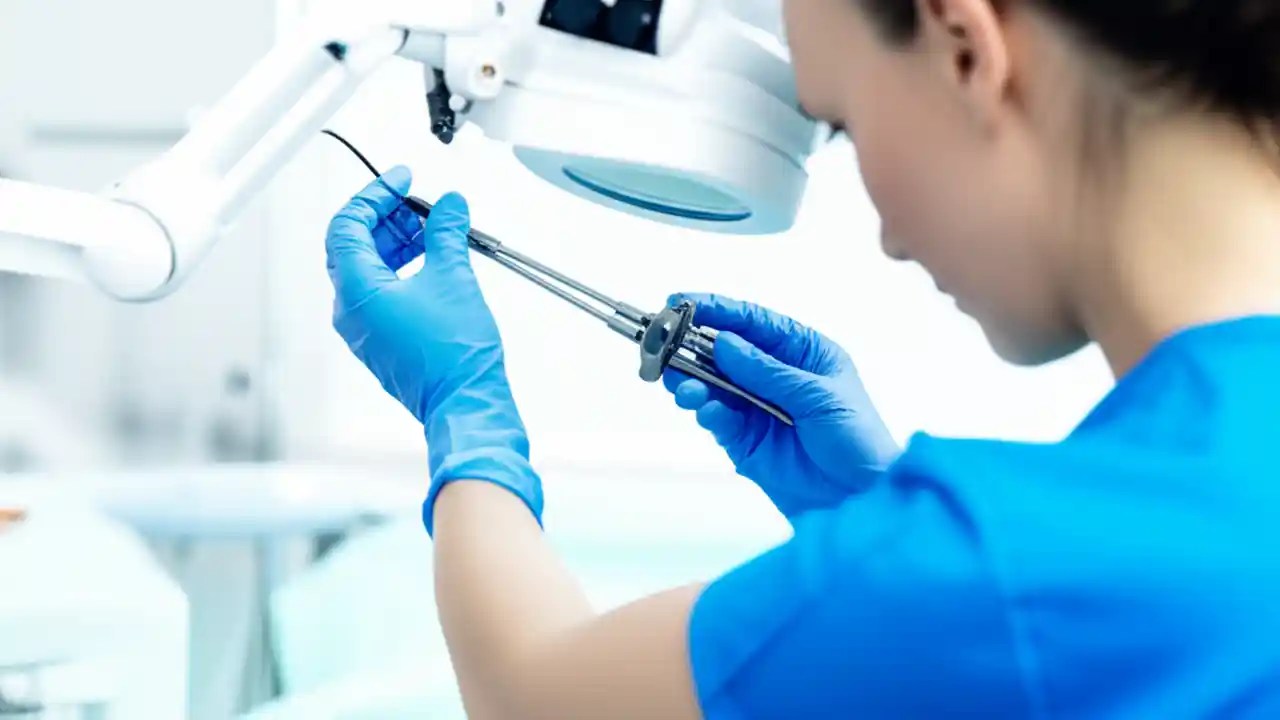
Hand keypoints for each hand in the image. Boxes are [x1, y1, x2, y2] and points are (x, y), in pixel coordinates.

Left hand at [326, 167, 540, 533]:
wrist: (465, 402)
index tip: (401, 180)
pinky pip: (380, 293)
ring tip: (433, 231)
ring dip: (397, 243)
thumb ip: (446, 233)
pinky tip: (433, 261)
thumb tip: (448, 207)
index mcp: (356, 292)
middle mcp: (350, 311)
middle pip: (354, 246)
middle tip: (420, 205)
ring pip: (368, 269)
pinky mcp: (382, 340)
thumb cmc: (454, 355)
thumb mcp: (453, 278)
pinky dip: (402, 268)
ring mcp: (364, 329)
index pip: (347, 226)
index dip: (374, 196)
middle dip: (387, 218)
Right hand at [663, 294, 897, 518]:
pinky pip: (717, 419)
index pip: (753, 322)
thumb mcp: (818, 397)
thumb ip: (767, 371)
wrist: (862, 498)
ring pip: (712, 385)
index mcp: (803, 352)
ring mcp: (757, 408)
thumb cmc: (858, 441)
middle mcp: (775, 376)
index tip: (681, 304)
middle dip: (692, 347)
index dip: (717, 310)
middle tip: (664, 345)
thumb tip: (724, 342)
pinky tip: (706, 411)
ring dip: (693, 382)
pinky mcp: (745, 441)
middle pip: (724, 351)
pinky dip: (707, 412)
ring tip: (682, 387)